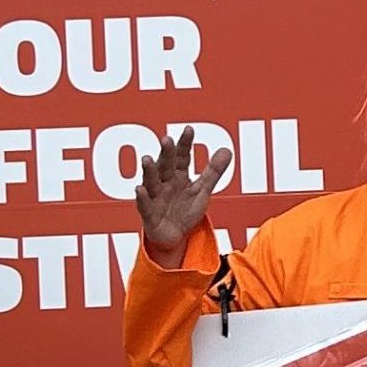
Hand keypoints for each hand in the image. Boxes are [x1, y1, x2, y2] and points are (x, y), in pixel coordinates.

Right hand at [135, 133, 232, 263]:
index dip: (185, 144)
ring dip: (149, 171)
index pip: (182, 156)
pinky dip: (142, 198)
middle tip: (166, 139)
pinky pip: (144, 206)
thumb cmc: (184, 211)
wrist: (173, 237)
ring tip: (147, 159)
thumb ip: (213, 171)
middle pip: (165, 166)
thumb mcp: (201, 191)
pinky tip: (139, 189)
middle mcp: (164, 183)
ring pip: (151, 182)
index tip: (189, 129)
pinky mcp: (149, 214)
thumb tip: (227, 149)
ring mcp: (155, 197)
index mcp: (177, 175)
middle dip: (166, 154)